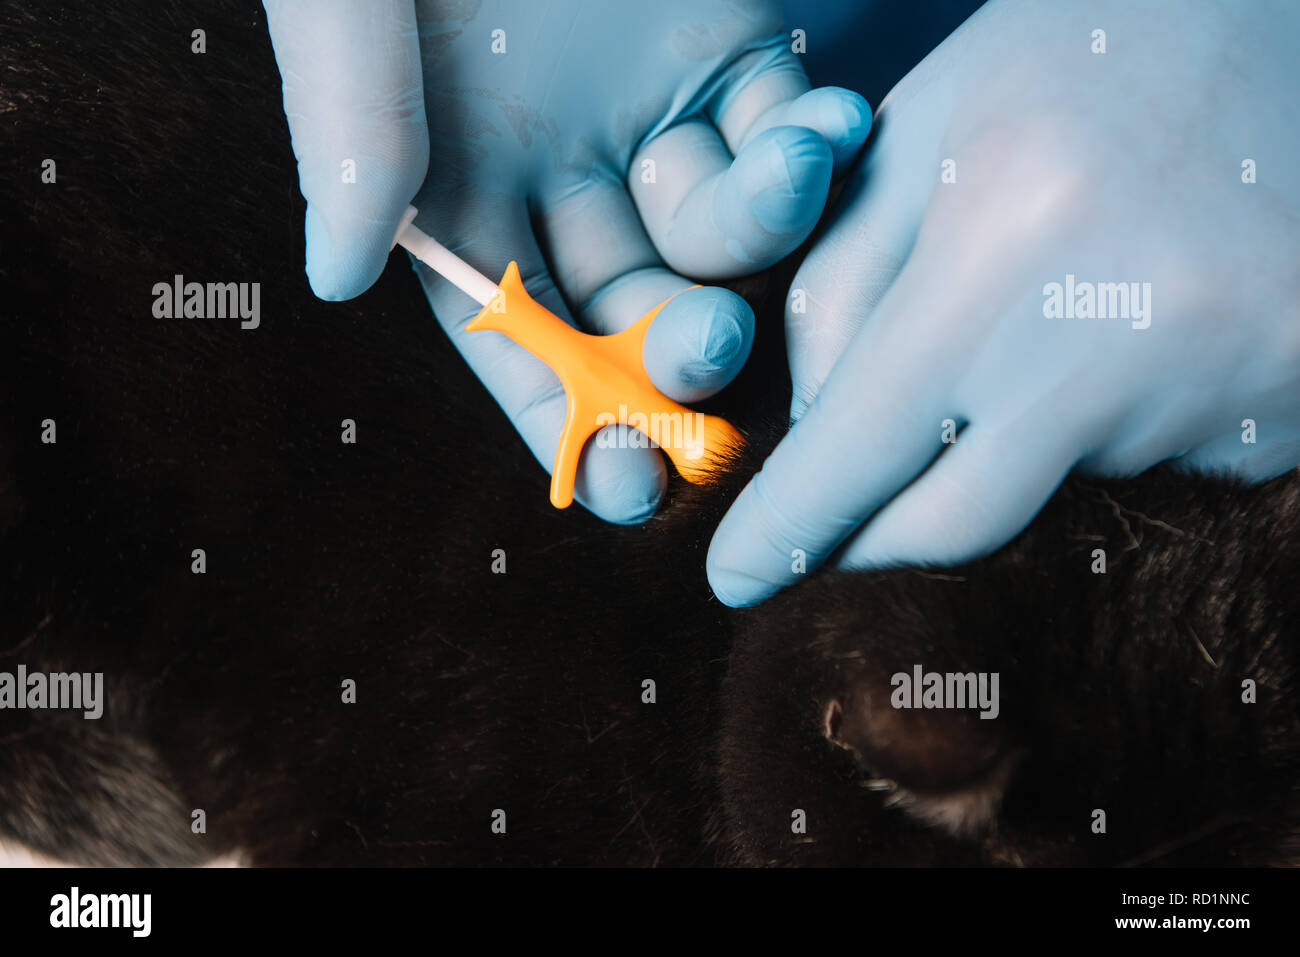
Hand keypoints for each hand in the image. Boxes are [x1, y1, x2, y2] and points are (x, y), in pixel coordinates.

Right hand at [265, 0, 869, 522]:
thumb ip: (342, 125)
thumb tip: (335, 276)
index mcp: (445, 172)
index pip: (501, 329)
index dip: (552, 414)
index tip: (610, 491)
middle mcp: (547, 160)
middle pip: (617, 306)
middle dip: (666, 350)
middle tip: (703, 357)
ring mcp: (642, 104)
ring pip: (710, 232)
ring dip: (753, 239)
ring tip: (783, 175)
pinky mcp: (727, 40)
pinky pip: (776, 132)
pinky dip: (811, 148)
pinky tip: (834, 124)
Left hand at [708, 0, 1299, 604]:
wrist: (1293, 19)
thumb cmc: (1080, 55)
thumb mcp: (923, 133)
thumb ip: (840, 285)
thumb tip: (811, 433)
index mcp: (1009, 243)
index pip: (862, 443)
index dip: (787, 526)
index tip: (733, 577)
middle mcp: (1122, 331)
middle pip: (955, 519)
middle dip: (880, 530)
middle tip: (848, 514)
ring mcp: (1226, 377)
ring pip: (1056, 482)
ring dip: (1018, 436)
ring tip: (1057, 310)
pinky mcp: (1290, 400)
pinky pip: (1157, 461)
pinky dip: (1111, 418)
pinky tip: (1137, 320)